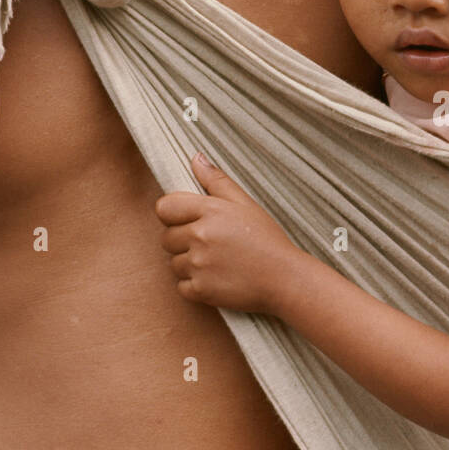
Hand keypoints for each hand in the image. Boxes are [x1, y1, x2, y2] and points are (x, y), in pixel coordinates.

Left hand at [154, 153, 300, 313]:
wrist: (284, 278)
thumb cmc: (266, 238)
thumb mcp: (245, 203)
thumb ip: (216, 180)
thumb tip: (195, 158)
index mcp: (209, 211)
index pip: (164, 207)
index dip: (172, 213)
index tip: (186, 219)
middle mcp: (200, 237)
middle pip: (166, 238)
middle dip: (181, 239)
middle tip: (208, 242)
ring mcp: (199, 265)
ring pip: (174, 263)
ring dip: (188, 263)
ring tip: (215, 261)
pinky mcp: (201, 291)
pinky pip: (181, 286)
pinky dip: (194, 285)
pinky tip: (215, 278)